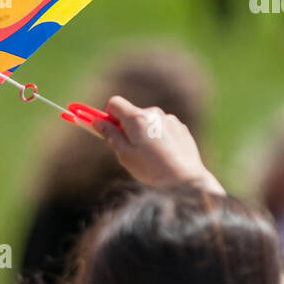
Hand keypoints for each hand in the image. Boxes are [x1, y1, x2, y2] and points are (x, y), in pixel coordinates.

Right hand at [92, 96, 224, 194]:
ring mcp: (169, 120)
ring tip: (150, 156)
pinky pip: (162, 128)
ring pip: (148, 122)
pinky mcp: (180, 128)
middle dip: (126, 127)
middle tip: (129, 150)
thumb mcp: (124, 155)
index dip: (108, 115)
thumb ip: (109, 135)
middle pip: (132, 113)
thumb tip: (97, 122)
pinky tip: (164, 155)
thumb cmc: (151, 169)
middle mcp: (153, 113)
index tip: (107, 128)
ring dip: (144, 133)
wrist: (186, 180)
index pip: (115, 103)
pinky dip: (159, 137)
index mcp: (136, 118)